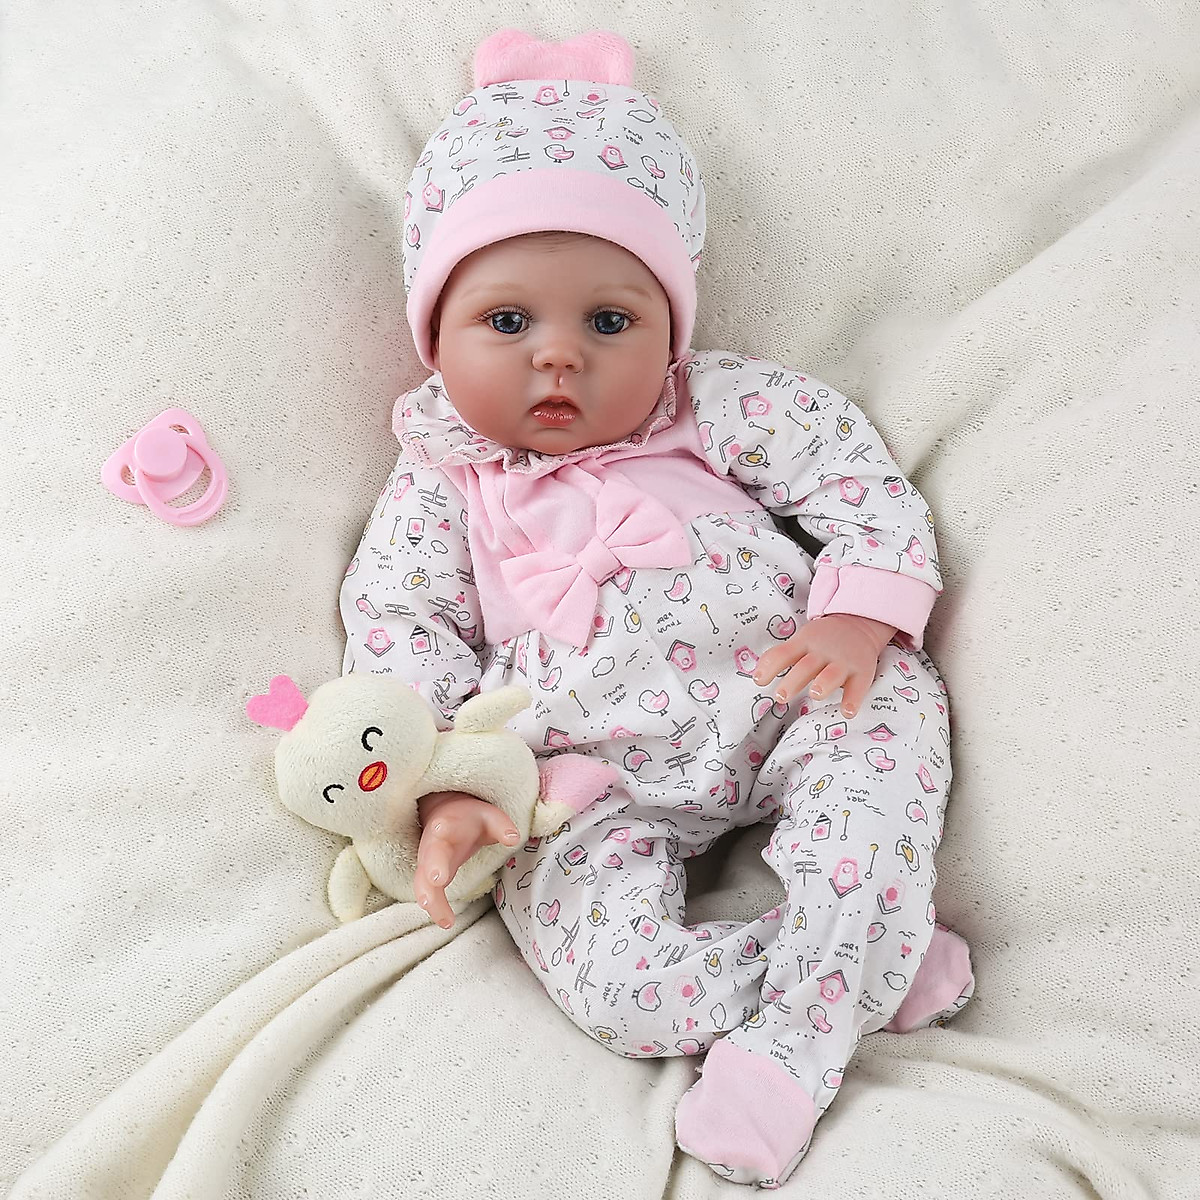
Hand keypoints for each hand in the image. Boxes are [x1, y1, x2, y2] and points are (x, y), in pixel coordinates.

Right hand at [414, 791, 521, 928]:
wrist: (444, 818)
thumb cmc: (469, 820)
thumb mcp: (487, 816)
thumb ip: (500, 825)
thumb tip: (514, 837)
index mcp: (446, 825)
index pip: (442, 829)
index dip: (442, 832)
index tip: (440, 851)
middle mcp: (432, 844)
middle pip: (429, 857)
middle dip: (433, 867)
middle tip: (438, 879)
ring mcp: (428, 862)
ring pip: (423, 880)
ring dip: (430, 897)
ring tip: (443, 917)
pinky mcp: (430, 877)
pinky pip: (429, 893)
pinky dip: (436, 908)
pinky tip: (447, 922)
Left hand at [752, 614, 896, 718]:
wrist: (859, 622)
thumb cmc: (824, 638)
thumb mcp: (802, 639)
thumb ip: (783, 656)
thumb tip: (758, 678)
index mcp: (804, 643)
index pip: (782, 653)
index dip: (769, 666)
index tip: (758, 681)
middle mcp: (823, 652)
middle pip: (806, 666)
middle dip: (793, 681)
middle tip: (781, 696)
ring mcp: (843, 662)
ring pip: (831, 674)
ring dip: (823, 684)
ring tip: (814, 694)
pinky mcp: (861, 672)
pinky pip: (858, 687)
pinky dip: (852, 700)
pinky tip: (846, 711)